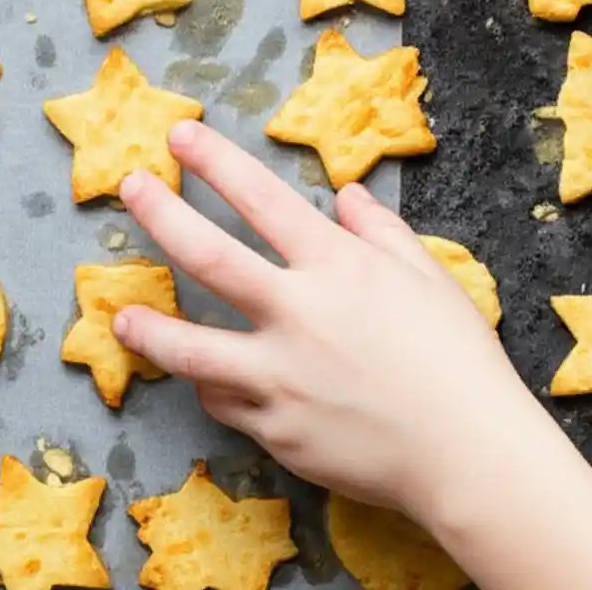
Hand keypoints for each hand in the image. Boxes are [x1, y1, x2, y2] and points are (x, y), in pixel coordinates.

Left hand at [112, 119, 519, 510]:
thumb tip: (346, 196)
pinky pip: (225, 402)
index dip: (215, 161)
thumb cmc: (459, 361)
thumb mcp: (430, 278)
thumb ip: (382, 232)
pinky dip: (214, 387)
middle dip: (160, 214)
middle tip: (131, 188)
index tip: (180, 136)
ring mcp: (278, 375)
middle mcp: (298, 313)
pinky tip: (209, 381)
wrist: (469, 455)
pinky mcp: (273, 429)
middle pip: (206, 255)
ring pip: (188, 347)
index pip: (261, 198)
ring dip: (147, 328)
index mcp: (338, 267)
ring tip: (122, 318)